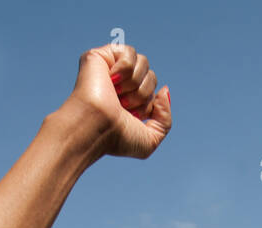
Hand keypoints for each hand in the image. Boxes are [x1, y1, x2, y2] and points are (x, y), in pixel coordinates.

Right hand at [64, 44, 171, 158]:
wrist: (96, 127)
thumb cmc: (116, 139)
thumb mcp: (150, 140)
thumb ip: (165, 119)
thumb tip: (164, 89)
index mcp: (128, 102)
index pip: (153, 93)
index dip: (148, 105)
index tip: (131, 116)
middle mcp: (119, 85)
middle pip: (151, 76)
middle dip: (143, 94)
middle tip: (123, 105)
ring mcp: (109, 70)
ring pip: (143, 62)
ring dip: (134, 83)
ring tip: (116, 93)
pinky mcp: (100, 56)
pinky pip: (129, 52)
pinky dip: (125, 68)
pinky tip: (111, 79)